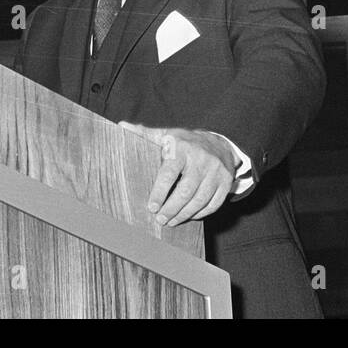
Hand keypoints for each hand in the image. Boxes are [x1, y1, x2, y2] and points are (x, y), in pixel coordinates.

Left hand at [118, 123, 236, 225]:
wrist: (218, 143)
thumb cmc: (184, 143)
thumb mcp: (165, 135)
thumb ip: (144, 134)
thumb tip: (121, 126)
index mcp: (182, 148)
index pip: (170, 173)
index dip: (160, 192)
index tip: (152, 207)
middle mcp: (201, 159)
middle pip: (186, 191)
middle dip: (171, 208)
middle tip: (160, 219)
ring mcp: (216, 171)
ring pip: (200, 200)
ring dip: (184, 214)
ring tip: (171, 221)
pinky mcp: (226, 182)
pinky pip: (213, 203)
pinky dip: (200, 214)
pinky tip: (189, 216)